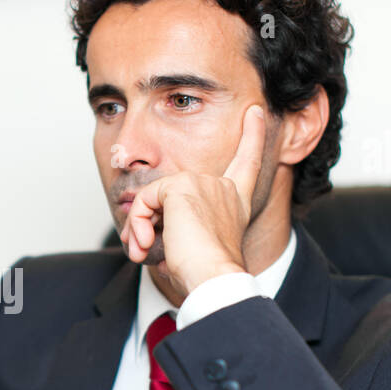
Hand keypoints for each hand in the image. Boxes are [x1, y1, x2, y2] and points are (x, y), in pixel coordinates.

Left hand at [119, 104, 265, 297]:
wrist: (212, 278)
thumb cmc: (205, 274)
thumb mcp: (194, 249)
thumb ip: (176, 234)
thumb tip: (147, 240)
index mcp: (235, 201)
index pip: (246, 163)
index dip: (252, 136)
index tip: (254, 111)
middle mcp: (222, 188)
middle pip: (169, 193)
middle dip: (147, 221)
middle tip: (141, 249)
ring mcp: (203, 183)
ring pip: (153, 198)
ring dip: (139, 227)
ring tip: (142, 251)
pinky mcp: (180, 186)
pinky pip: (143, 200)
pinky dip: (136, 224)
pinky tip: (145, 242)